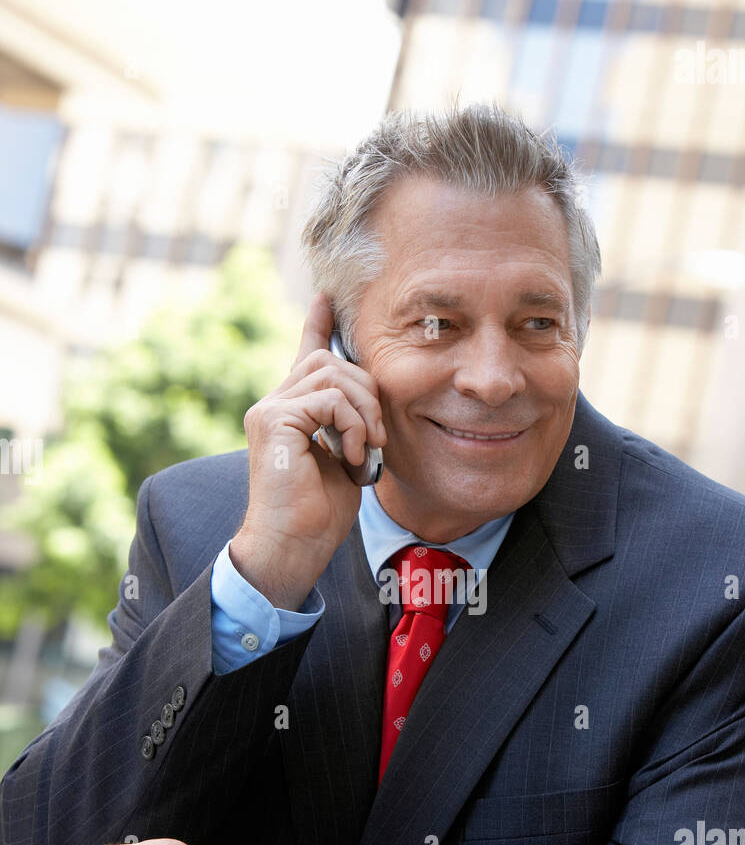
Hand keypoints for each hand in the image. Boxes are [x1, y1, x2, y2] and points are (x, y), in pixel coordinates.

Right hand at [230, 292, 387, 607]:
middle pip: (330, 361)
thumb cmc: (319, 515)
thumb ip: (348, 424)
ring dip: (363, 410)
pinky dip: (351, 424)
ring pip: (332, 373)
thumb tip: (367, 402)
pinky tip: (352, 454)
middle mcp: (273, 404)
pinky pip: (329, 397)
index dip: (317, 326)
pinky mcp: (273, 420)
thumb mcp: (344, 459)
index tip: (327, 299)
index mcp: (290, 412)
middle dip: (367, 391)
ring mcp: (269, 410)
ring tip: (365, 448)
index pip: (304, 355)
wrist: (293, 545)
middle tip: (376, 437)